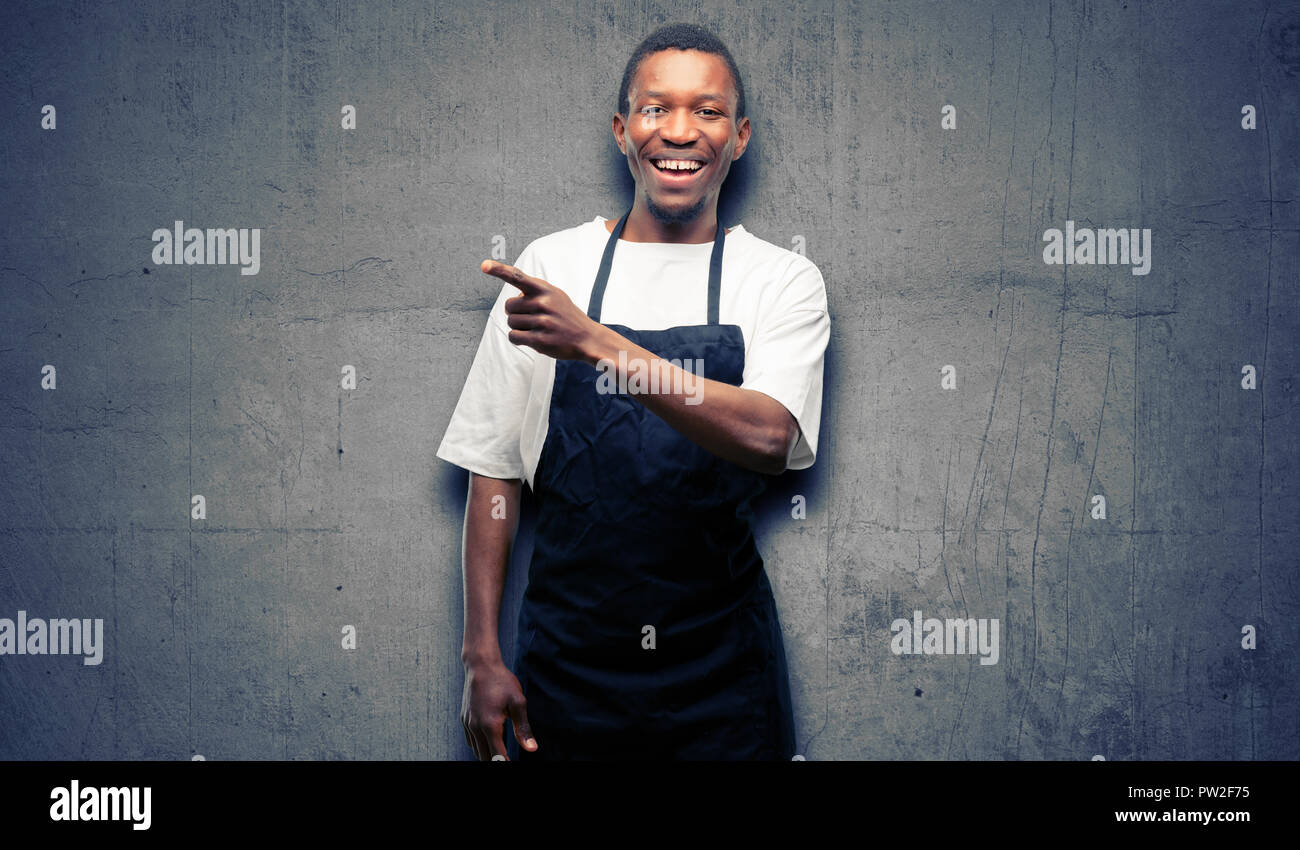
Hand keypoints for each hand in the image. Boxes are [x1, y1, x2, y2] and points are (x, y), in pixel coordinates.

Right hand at [461, 657, 537, 759]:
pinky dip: (479, 748)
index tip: (512, 764)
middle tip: (507, 760)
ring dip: (487, 756)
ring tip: (500, 757)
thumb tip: (532, 749)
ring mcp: (468, 723)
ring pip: (476, 750)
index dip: (505, 763)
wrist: (480, 665)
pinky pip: (470, 741)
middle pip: (484, 757)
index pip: (497, 756)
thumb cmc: (502, 681)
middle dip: (496, 762)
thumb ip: (523, 728)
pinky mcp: (464, 719)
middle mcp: (476, 727)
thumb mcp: (518, 702)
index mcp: (490, 725)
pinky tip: (488, 746)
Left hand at [482, 259, 605, 361]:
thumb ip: (533, 291)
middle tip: (532, 317)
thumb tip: (511, 295)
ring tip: (536, 328)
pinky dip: (518, 338)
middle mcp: (543, 303)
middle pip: (508, 306)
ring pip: (511, 322)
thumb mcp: (555, 295)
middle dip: (515, 313)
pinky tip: (532, 338)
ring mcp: (542, 321)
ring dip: (519, 327)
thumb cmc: (566, 315)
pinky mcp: (539, 339)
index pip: (518, 277)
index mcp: (545, 289)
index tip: (484, 265)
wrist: (587, 338)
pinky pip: (514, 337)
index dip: (499, 270)